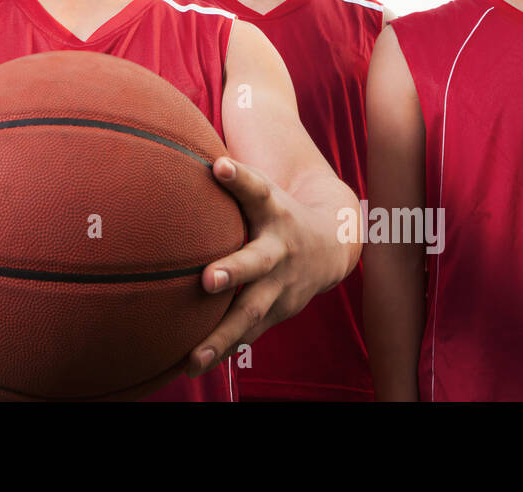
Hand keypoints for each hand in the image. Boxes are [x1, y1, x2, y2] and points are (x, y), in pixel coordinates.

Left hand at [186, 156, 324, 377]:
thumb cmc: (278, 210)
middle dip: (233, 271)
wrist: (333, 245)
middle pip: (256, 262)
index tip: (219, 166)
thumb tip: (189, 155)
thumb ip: (232, 176)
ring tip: (193, 357)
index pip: (256, 188)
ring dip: (223, 335)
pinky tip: (190, 366)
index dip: (239, 177)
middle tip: (208, 279)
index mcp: (273, 212)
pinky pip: (246, 335)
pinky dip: (222, 351)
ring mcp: (281, 287)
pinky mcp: (276, 312)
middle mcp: (280, 251)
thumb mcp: (262, 188)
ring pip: (251, 312)